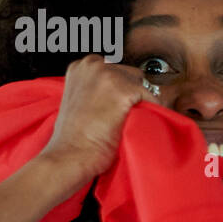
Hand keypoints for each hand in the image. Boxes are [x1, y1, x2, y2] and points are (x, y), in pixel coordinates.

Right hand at [35, 55, 155, 190]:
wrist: (70, 155)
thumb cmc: (73, 137)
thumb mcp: (78, 101)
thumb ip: (94, 90)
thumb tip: (113, 93)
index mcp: (80, 66)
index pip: (115, 70)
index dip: (122, 88)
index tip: (123, 102)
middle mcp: (93, 65)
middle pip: (131, 74)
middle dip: (132, 93)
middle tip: (124, 114)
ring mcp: (108, 76)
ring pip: (142, 84)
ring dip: (140, 101)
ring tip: (127, 120)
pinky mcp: (124, 90)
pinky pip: (152, 98)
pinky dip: (152, 111)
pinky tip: (136, 123)